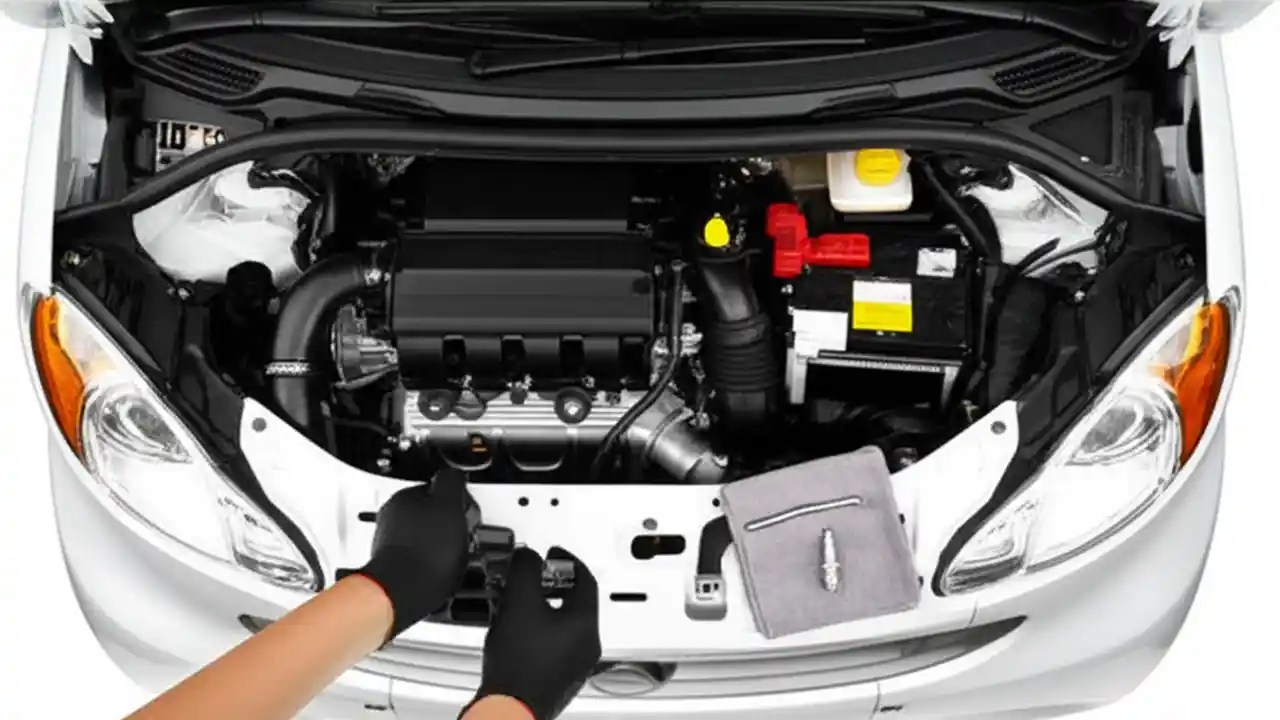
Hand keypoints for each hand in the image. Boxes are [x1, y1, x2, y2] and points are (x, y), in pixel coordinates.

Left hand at [357, 469, 472, 639]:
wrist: (404, 591)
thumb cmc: (425, 552)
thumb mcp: (450, 505)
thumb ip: (452, 483)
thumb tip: (454, 474)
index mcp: (405, 497)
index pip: (436, 486)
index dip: (458, 498)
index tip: (467, 510)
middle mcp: (393, 517)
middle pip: (429, 512)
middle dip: (447, 521)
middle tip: (464, 533)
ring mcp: (392, 542)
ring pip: (424, 535)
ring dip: (440, 542)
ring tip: (456, 555)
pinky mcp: (395, 566)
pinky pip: (420, 557)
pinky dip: (431, 561)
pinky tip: (443, 570)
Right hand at [470, 547, 601, 719]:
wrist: (507, 710)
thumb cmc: (518, 666)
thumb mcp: (519, 602)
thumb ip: (526, 570)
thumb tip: (528, 556)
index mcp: (585, 626)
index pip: (586, 581)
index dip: (567, 561)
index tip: (553, 554)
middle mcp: (585, 648)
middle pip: (575, 604)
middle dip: (552, 586)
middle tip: (534, 578)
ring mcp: (573, 667)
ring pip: (562, 627)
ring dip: (543, 610)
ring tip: (519, 605)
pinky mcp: (556, 681)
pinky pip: (553, 647)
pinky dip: (538, 632)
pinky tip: (514, 634)